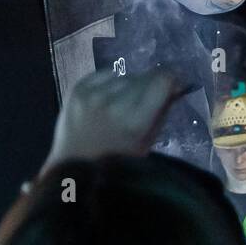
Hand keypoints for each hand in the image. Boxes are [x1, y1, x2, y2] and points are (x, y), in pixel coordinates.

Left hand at [44, 68, 187, 172]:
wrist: (72, 170)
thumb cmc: (115, 162)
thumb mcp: (147, 143)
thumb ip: (161, 112)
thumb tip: (173, 86)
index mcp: (134, 122)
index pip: (162, 80)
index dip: (171, 80)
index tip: (172, 85)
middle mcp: (113, 103)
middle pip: (145, 76)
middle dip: (151, 84)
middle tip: (146, 100)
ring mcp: (92, 94)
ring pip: (125, 76)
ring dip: (129, 86)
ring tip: (122, 104)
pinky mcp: (76, 88)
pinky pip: (104, 74)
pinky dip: (110, 83)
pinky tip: (106, 99)